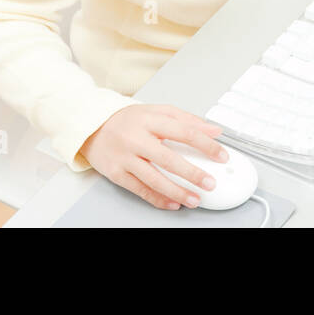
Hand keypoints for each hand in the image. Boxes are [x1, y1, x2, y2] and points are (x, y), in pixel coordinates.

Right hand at [81, 104, 228, 209]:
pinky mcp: (116, 173)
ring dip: (177, 191)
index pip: (184, 132)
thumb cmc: (129, 120)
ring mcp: (125, 157)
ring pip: (154, 178)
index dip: (206, 145)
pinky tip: (173, 203)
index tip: (221, 155)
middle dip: (192, 173)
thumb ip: (187, 119)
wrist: (92, 127)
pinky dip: (158, 199)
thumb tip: (214, 130)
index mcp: (151, 119)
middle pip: (169, 158)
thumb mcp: (158, 111)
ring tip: (195, 198)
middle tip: (210, 182)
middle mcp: (137, 138)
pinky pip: (140, 189)